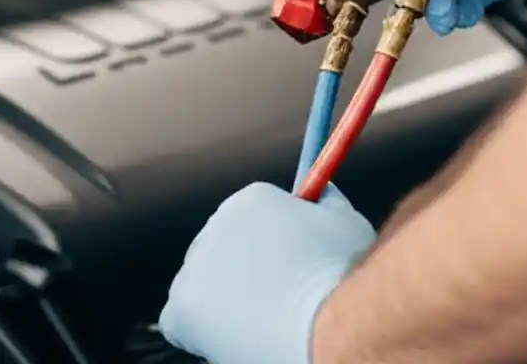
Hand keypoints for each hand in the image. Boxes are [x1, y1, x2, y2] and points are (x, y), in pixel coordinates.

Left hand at [160, 182, 375, 363]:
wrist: (326, 321)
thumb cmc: (342, 276)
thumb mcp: (346, 223)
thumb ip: (327, 202)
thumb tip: (323, 189)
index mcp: (252, 200)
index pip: (251, 220)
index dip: (269, 249)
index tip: (285, 269)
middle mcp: (216, 223)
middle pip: (224, 250)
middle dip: (243, 273)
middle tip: (271, 301)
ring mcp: (196, 265)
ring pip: (204, 285)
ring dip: (223, 301)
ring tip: (260, 322)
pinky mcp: (182, 306)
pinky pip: (181, 319)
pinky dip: (200, 331)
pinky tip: (229, 337)